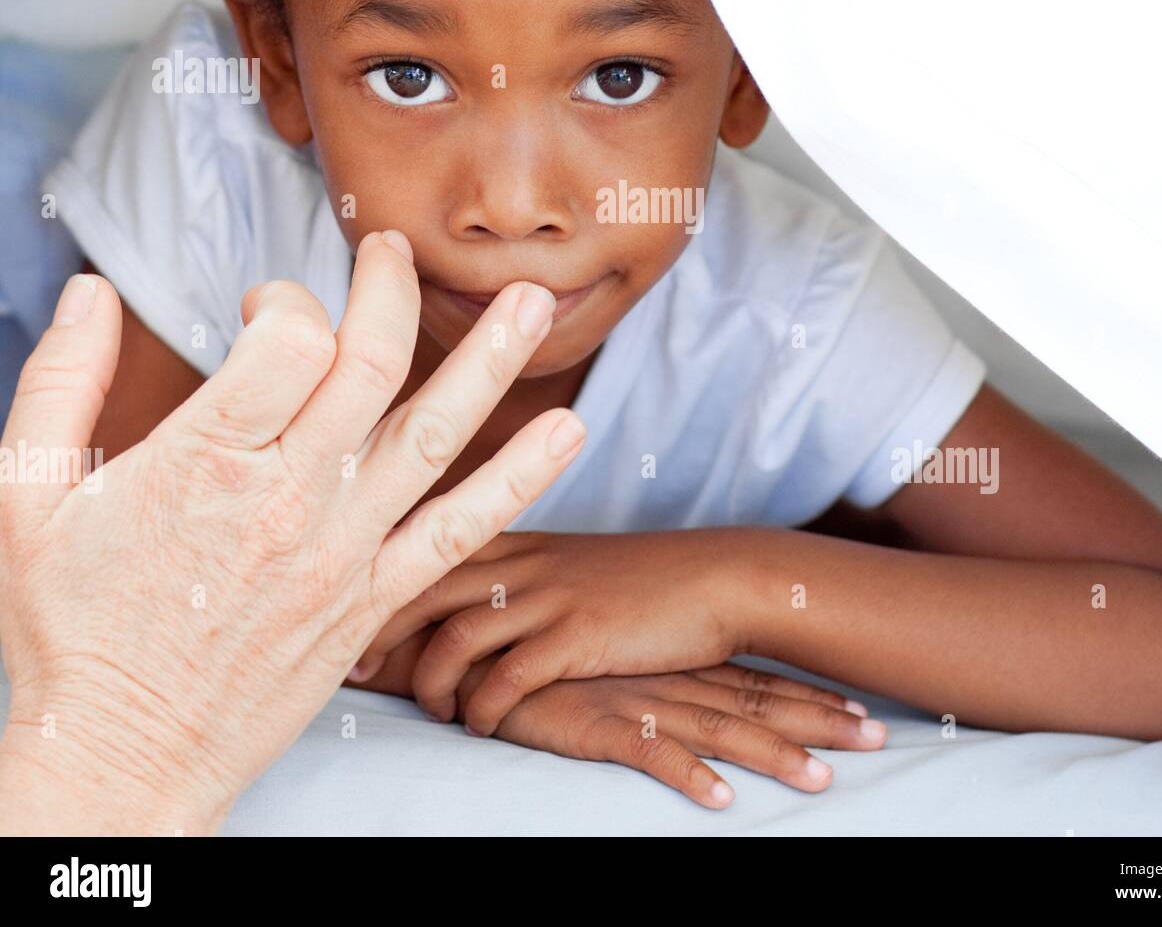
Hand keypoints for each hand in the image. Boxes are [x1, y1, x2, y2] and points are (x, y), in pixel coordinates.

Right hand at [0, 234, 584, 833]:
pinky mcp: (373, 599)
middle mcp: (286, 499)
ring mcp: (341, 551)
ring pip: (434, 434)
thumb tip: (85, 292)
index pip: (288, 344)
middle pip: (369, 365)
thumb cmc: (71, 630)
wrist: (121, 760)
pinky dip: (519, 479)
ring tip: (534, 300)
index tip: (266, 309)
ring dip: (492, 361)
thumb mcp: (26, 500)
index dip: (285, 301)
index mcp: (203, 464)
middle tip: (390, 249)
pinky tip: (567, 432)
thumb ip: (57, 386)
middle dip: (389, 289)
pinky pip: (461, 531)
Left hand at [349, 528, 761, 734]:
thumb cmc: (645, 578)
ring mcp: (551, 595)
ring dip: (432, 681)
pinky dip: (483, 707)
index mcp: (521, 539)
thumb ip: (522, 571)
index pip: (429, 545)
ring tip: (432, 709)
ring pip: (457, 635)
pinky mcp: (579, 635)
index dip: (378, 578)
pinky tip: (480, 725)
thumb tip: (478, 601)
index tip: (342, 609)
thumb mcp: (574, 562)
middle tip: (354, 670)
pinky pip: (507, 677)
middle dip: (378, 627)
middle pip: (424, 582)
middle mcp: (526, 559)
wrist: (715, 578)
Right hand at [456, 657, 886, 808]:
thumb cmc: (547, 647)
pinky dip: (686, 774)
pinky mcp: (595, 721)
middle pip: (754, 700)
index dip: (808, 692)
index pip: (754, 676)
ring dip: (772, 753)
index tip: (860, 706)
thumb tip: (686, 678)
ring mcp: (635, 696)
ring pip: (717, 727)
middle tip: (877, 738)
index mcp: (672, 659)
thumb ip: (650, 662)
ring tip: (822, 782)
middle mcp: (666, 675)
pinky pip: (648, 752)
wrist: (482, 637)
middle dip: (818, 720)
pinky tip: (720, 799)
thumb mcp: (609, 652)